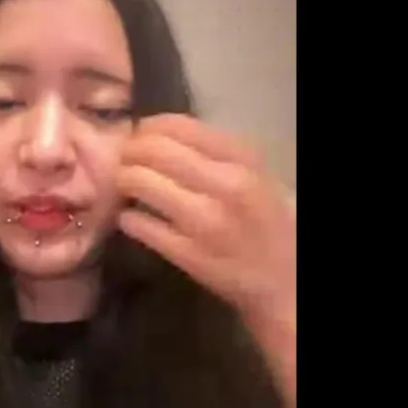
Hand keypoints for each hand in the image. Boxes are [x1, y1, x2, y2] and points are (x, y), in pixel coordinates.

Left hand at [115, 114, 294, 317]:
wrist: (285, 281)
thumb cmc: (264, 221)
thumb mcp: (252, 175)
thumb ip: (212, 152)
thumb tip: (154, 135)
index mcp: (243, 159)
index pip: (178, 126)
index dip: (147, 128)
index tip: (138, 136)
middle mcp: (226, 184)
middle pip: (152, 150)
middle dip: (128, 153)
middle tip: (124, 162)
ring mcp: (205, 221)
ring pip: (139, 182)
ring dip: (122, 181)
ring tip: (125, 188)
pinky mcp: (187, 254)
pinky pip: (138, 225)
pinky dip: (128, 218)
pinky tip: (132, 218)